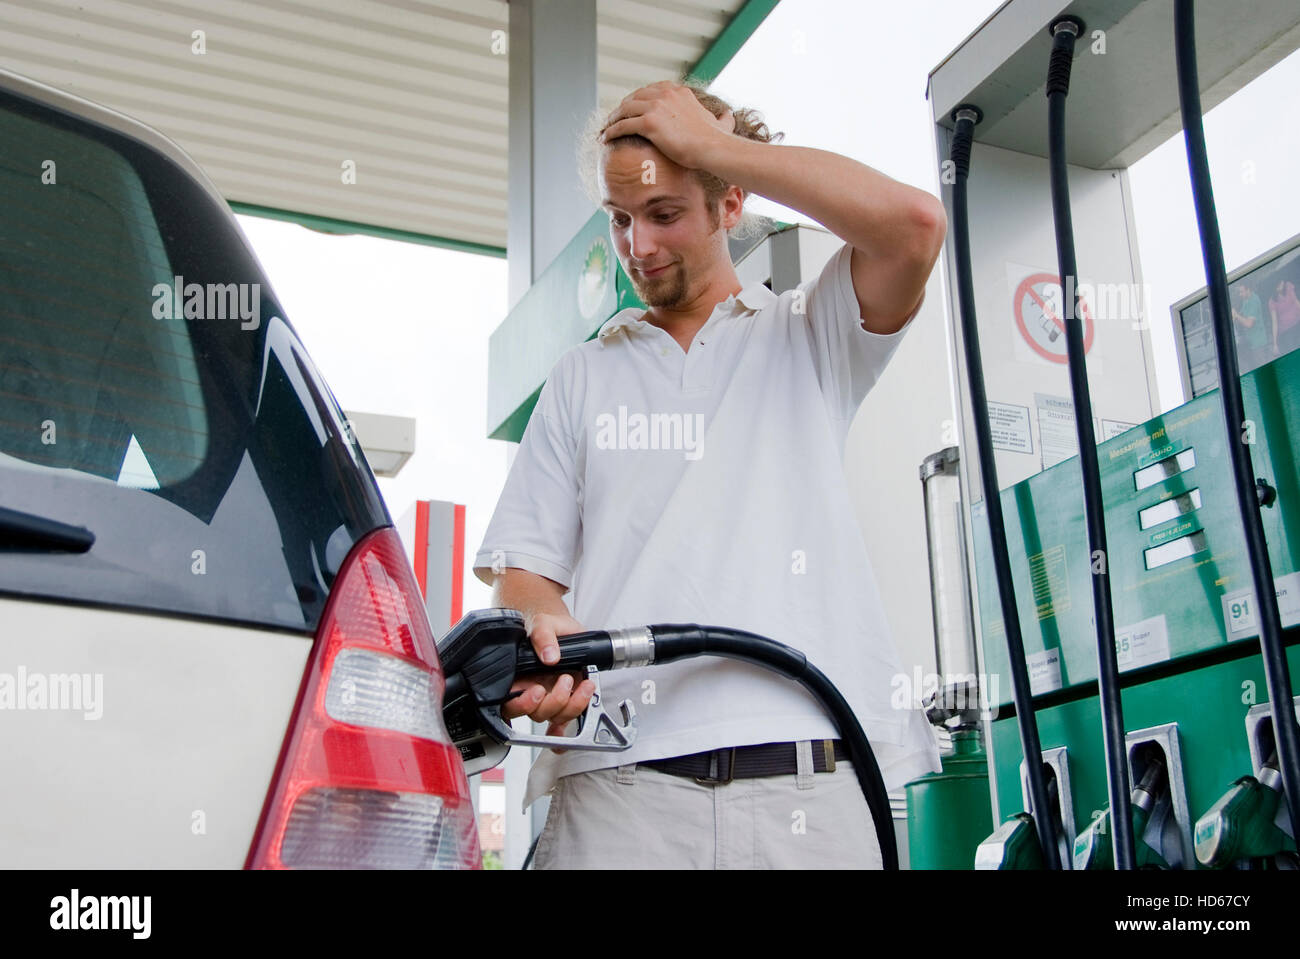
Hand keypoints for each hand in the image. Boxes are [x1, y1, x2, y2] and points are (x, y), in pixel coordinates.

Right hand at [500, 612, 595, 749]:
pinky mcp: (567, 698)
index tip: (538, 690)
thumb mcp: (542, 623)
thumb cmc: (546, 626)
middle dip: (551, 703)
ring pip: (554, 716)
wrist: (562, 627)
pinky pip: (567, 717)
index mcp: (516, 677)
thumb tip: (549, 655)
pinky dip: (574, 716)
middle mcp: (530, 691)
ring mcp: (549, 696)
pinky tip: (582, 705)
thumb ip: (543, 636)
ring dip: (571, 704)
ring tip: (583, 682)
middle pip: (535, 713)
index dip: (523, 703)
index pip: (510, 703)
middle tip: (564, 681)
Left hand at [600, 81, 735, 168]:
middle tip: (613, 119)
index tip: (631, 109)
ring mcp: (656, 106)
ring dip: (612, 119)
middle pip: (634, 97)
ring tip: (605, 129)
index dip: (637, 99)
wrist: (712, 148)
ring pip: (625, 110)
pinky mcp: (649, 122)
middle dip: (622, 107)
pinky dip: (612, 131)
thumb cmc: (717, 140)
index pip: (650, 90)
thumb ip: (723, 118)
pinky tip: (605, 138)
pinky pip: (623, 125)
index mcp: (678, 91)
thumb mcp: (721, 122)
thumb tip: (730, 116)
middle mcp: (665, 94)